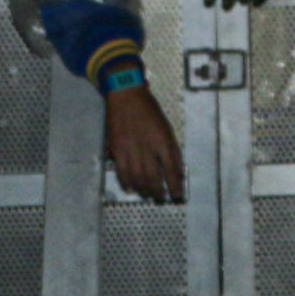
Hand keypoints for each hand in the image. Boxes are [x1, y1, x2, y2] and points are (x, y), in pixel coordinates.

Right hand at [105, 85, 183, 202]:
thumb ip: (172, 149)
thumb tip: (178, 169)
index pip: (171, 168)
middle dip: (159, 190)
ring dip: (144, 189)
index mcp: (163, 140)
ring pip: (137, 176)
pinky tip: (131, 189)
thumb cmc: (150, 110)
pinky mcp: (116, 148)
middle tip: (163, 199)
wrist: (126, 96)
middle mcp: (147, 147)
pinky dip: (127, 182)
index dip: (175, 183)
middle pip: (153, 176)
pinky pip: (121, 170)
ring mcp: (130, 149)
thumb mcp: (167, 127)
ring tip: (149, 196)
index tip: (178, 194)